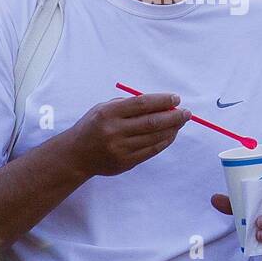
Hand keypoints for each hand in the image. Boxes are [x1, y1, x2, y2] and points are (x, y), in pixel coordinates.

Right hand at [66, 91, 190, 177]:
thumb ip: (127, 105)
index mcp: (108, 113)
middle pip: (152, 122)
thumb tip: (160, 104)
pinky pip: (151, 150)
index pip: (141, 104)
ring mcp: (120, 148)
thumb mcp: (103, 109)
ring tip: (180, 122)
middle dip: (173, 116)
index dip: (161, 100)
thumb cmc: (92, 127)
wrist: (76, 155)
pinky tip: (170, 135)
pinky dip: (164, 141)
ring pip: (154, 137)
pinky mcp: (125, 162)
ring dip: (172, 129)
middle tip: (186, 112)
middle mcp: (114, 131)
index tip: (175, 98)